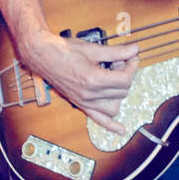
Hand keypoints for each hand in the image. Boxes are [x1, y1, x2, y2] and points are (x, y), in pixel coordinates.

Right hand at [20, 29, 140, 134]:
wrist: (43, 56)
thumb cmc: (64, 51)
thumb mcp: (93, 48)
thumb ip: (116, 52)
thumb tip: (135, 50)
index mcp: (93, 79)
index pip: (125, 79)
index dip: (132, 67)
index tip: (132, 58)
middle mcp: (89, 94)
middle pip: (122, 92)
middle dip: (126, 77)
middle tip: (120, 63)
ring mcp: (84, 102)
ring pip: (114, 108)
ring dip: (119, 95)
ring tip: (114, 80)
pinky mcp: (80, 104)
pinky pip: (97, 120)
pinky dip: (110, 126)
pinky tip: (121, 130)